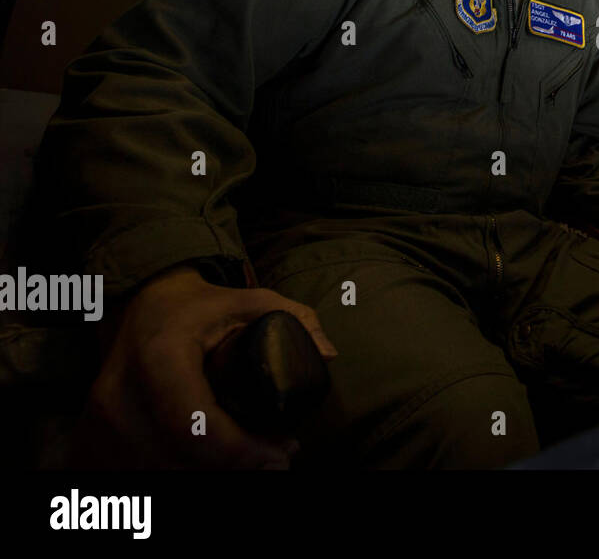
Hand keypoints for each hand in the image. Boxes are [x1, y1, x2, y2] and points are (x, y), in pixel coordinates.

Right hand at [67, 265, 337, 468]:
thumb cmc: (196, 307)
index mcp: (158, 358)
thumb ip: (294, 318)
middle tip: (277, 459)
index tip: (282, 453)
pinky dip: (180, 472)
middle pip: (181, 459)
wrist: (139, 307)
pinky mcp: (93, 441)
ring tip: (254, 460)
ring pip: (161, 472)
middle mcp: (119, 395)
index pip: (197, 426)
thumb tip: (328, 353)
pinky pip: (138, 473)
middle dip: (236, 467)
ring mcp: (100, 424)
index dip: (242, 451)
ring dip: (211, 475)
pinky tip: (212, 465)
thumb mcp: (247, 301)